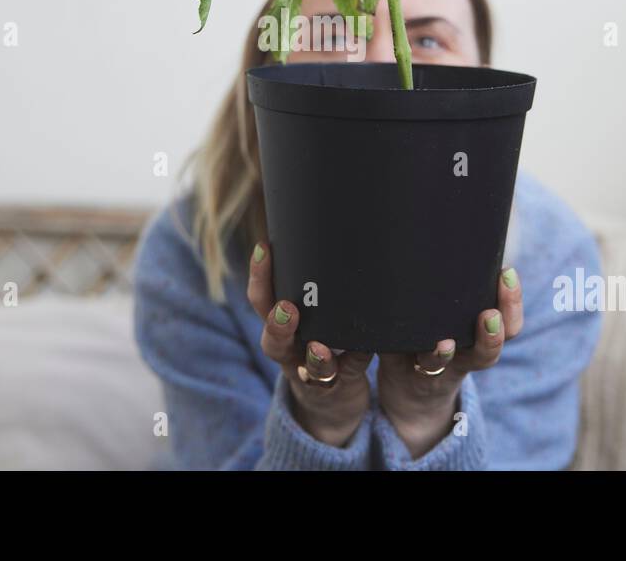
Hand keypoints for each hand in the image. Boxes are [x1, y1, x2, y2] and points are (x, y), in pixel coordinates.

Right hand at [247, 241, 372, 447]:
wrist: (331, 400)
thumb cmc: (321, 339)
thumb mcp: (310, 313)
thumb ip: (311, 284)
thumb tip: (326, 225)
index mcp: (279, 326)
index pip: (261, 300)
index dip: (259, 276)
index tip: (265, 248)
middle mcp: (290, 352)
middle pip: (273, 342)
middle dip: (277, 325)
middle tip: (286, 308)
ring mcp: (312, 374)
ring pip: (308, 369)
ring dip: (314, 358)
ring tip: (320, 347)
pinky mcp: (338, 387)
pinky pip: (348, 376)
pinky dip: (356, 363)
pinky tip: (367, 349)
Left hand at [376, 265, 523, 458]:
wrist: (408, 386)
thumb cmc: (436, 334)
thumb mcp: (450, 311)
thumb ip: (456, 287)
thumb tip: (459, 233)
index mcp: (479, 336)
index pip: (508, 325)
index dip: (512, 303)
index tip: (508, 274)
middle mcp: (462, 356)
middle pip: (487, 352)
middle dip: (493, 333)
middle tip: (491, 314)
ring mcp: (434, 368)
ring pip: (443, 363)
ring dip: (443, 353)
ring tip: (445, 344)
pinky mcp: (402, 371)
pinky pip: (400, 364)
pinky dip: (398, 353)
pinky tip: (397, 342)